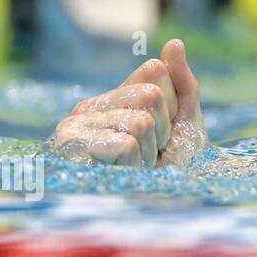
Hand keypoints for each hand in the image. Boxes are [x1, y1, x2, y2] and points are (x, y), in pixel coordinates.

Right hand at [50, 39, 207, 166]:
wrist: (158, 213)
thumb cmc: (171, 170)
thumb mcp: (186, 122)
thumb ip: (182, 83)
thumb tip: (173, 43)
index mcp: (112, 98)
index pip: (154, 71)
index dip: (172, 106)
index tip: (164, 131)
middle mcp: (87, 108)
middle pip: (149, 94)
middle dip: (163, 129)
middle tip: (152, 153)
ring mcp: (74, 128)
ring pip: (139, 119)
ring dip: (151, 151)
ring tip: (139, 167)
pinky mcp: (71, 150)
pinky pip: (127, 142)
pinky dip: (137, 164)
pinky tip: (125, 176)